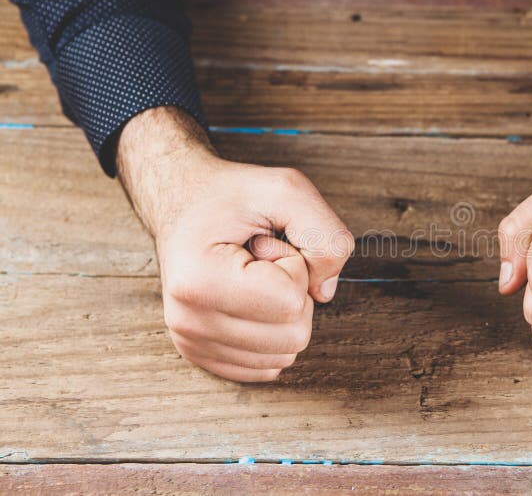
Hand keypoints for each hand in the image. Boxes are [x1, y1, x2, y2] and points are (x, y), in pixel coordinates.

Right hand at [116, 107, 353, 381]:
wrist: (181, 202)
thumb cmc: (228, 196)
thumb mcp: (287, 190)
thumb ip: (325, 236)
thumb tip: (325, 290)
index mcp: (201, 281)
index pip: (292, 302)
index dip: (294, 264)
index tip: (263, 242)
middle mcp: (190, 321)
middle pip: (295, 336)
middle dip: (293, 291)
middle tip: (260, 260)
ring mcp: (193, 343)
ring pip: (286, 354)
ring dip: (283, 312)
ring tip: (252, 276)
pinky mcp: (202, 356)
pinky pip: (268, 366)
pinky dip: (272, 333)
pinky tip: (247, 299)